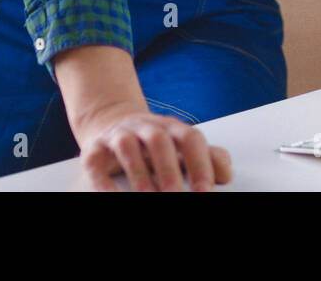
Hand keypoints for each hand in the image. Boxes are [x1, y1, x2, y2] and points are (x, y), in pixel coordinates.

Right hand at [74, 102, 231, 191]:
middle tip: (177, 196)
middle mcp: (144, 126)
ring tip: (148, 197)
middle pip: (158, 140)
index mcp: (170, 127)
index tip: (206, 191)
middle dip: (169, 170)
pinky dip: (102, 181)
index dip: (200, 163)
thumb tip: (227, 174)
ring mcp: (117, 134)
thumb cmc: (152, 144)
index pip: (189, 138)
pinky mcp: (93, 149)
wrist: (110, 124)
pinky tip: (112, 196)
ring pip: (126, 145)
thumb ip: (206, 157)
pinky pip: (94, 160)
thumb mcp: (179, 147)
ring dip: (139, 173)